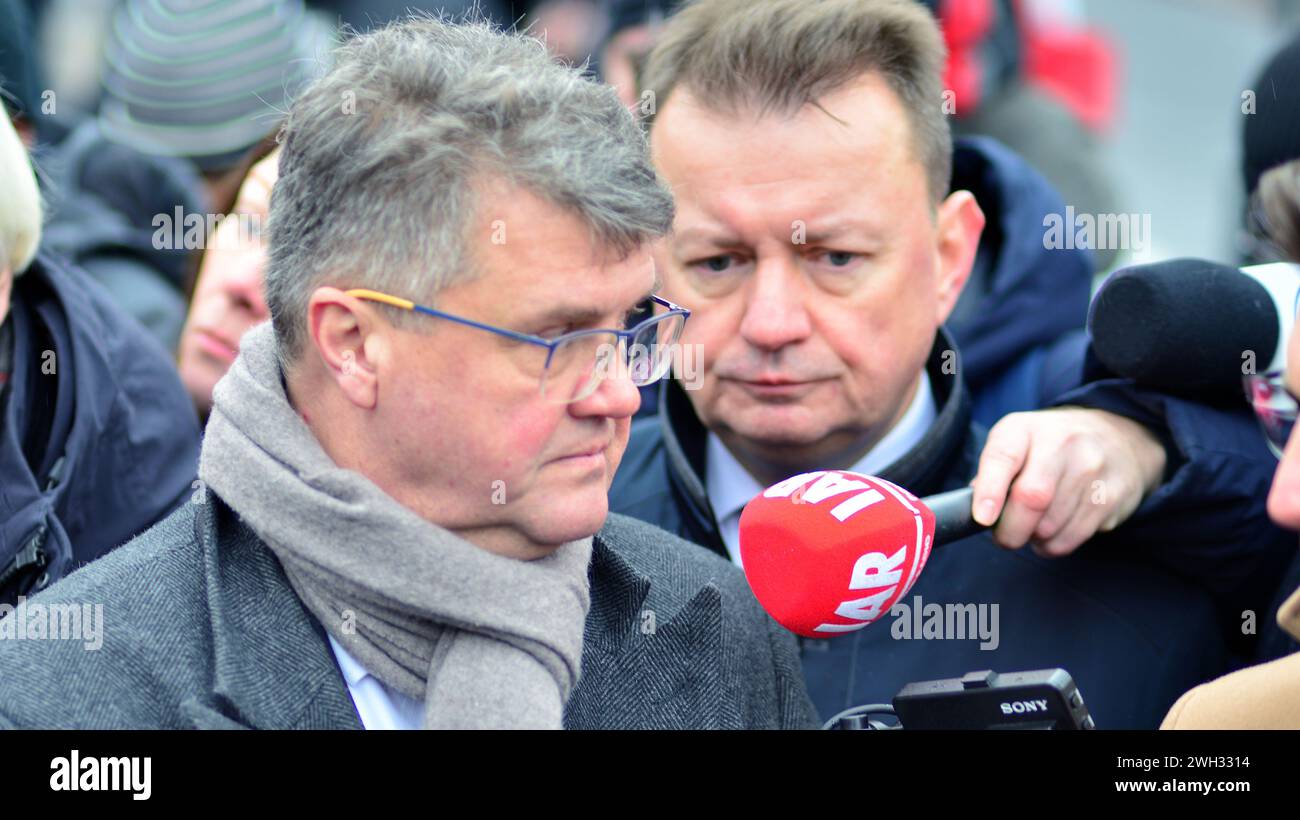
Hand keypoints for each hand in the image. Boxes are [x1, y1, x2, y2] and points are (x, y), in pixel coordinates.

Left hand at [969, 407, 1166, 555]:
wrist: (1116, 436)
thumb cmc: (1049, 446)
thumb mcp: (1015, 441)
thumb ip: (992, 472)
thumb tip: (976, 511)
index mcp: (1025, 428)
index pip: (1003, 457)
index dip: (990, 492)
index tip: (983, 519)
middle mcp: (1061, 442)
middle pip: (1031, 498)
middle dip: (1010, 530)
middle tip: (1004, 537)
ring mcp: (1092, 469)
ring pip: (1050, 526)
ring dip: (1033, 538)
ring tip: (1034, 526)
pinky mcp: (1112, 496)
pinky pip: (1071, 538)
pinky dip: (1053, 545)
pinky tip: (1054, 530)